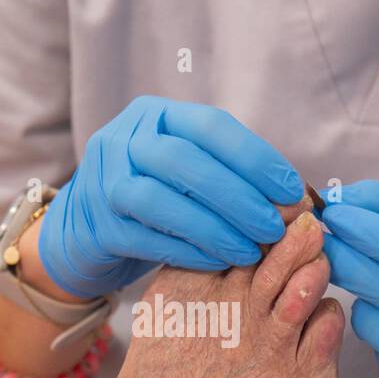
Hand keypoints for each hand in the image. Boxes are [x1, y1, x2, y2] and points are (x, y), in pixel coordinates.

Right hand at [38, 96, 303, 297]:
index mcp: (154, 115)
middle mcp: (124, 140)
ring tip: (251, 251)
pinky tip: (219, 262)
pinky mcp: (99, 227)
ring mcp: (104, 182)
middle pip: (185, 162)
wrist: (86, 227)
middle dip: (238, 197)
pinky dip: (188, 252)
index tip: (292, 190)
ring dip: (214, 228)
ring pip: (161, 202)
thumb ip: (226, 171)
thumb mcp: (184, 167)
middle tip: (275, 227)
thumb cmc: (154, 195)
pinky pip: (147, 239)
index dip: (256, 158)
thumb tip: (291, 196)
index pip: (211, 127)